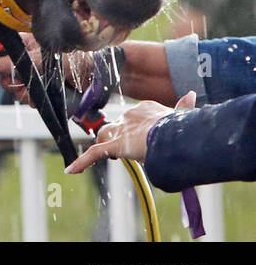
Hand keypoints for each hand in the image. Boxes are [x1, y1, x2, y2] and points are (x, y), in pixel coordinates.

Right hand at [0, 33, 95, 104]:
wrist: (100, 77)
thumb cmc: (78, 58)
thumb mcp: (46, 57)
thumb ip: (18, 62)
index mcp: (25, 43)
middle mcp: (25, 59)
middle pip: (1, 72)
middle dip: (10, 80)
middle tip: (22, 81)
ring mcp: (32, 76)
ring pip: (13, 87)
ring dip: (24, 91)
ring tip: (40, 88)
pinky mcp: (40, 91)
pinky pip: (26, 98)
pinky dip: (34, 100)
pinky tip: (46, 95)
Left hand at [64, 92, 195, 173]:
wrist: (173, 134)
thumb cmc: (181, 127)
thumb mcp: (183, 116)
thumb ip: (185, 106)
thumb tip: (192, 94)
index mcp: (145, 109)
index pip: (134, 118)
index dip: (136, 129)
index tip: (143, 139)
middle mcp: (129, 117)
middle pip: (117, 126)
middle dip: (119, 137)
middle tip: (130, 149)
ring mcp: (120, 131)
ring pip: (104, 136)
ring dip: (105, 145)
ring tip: (113, 155)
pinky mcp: (113, 145)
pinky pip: (93, 153)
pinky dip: (82, 161)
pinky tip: (72, 170)